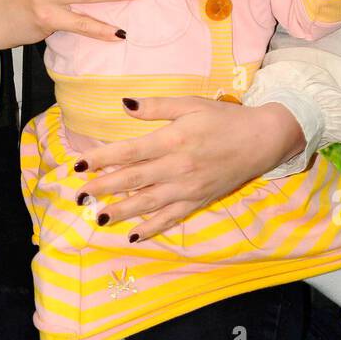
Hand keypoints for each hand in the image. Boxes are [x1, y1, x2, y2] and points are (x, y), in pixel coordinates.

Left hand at [73, 97, 305, 240]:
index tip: (78, 165)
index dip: (101, 159)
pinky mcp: (198, 201)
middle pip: (134, 180)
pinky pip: (171, 218)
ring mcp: (188, 188)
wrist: (262, 140)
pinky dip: (152, 228)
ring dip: (121, 211)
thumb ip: (157, 107)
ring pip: (148, 203)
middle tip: (79, 195)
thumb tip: (124, 104)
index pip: (129, 152)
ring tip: (98, 217)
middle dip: (104, 188)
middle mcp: (178, 167)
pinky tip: (133, 235)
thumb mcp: (191, 104)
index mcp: (173, 140)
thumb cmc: (224, 118)